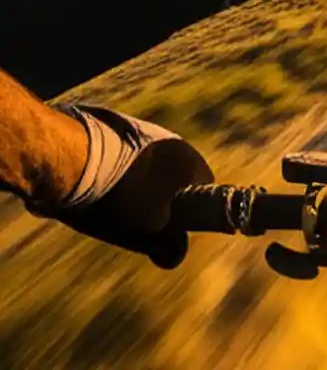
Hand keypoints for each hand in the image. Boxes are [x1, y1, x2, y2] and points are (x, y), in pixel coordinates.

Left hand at [40, 106, 212, 267]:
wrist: (65, 158)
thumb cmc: (115, 197)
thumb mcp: (147, 233)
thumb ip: (169, 246)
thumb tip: (174, 256)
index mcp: (191, 161)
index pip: (206, 191)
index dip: (188, 213)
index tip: (167, 227)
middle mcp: (173, 140)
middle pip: (175, 177)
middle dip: (159, 196)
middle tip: (134, 219)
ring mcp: (142, 129)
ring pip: (147, 165)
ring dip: (135, 182)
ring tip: (107, 202)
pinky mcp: (113, 126)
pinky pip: (123, 155)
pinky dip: (113, 170)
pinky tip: (92, 185)